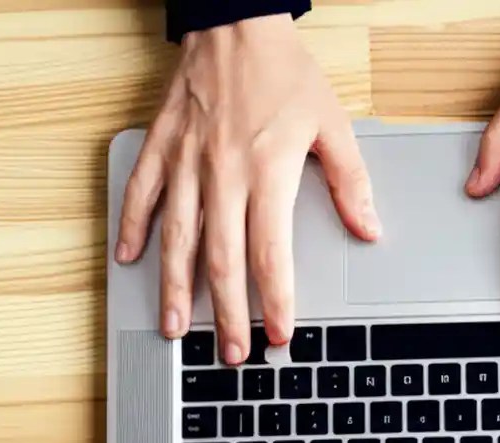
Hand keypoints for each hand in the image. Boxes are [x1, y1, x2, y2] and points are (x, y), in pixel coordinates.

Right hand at [114, 14, 380, 364]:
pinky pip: (142, 192)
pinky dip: (134, 227)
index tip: (279, 334)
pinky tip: (131, 259)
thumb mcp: (333, 125)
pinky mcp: (162, 145)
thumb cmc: (285, 72)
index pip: (271, 253)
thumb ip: (350, 182)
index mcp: (267, 173)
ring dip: (174, 287)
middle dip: (226, 313)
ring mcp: (186, 161)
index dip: (275, 300)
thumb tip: (369, 228)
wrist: (235, 22)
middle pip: (222, 258)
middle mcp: (222, 173)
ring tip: (173, 327)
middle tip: (229, 352)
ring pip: (177, 236)